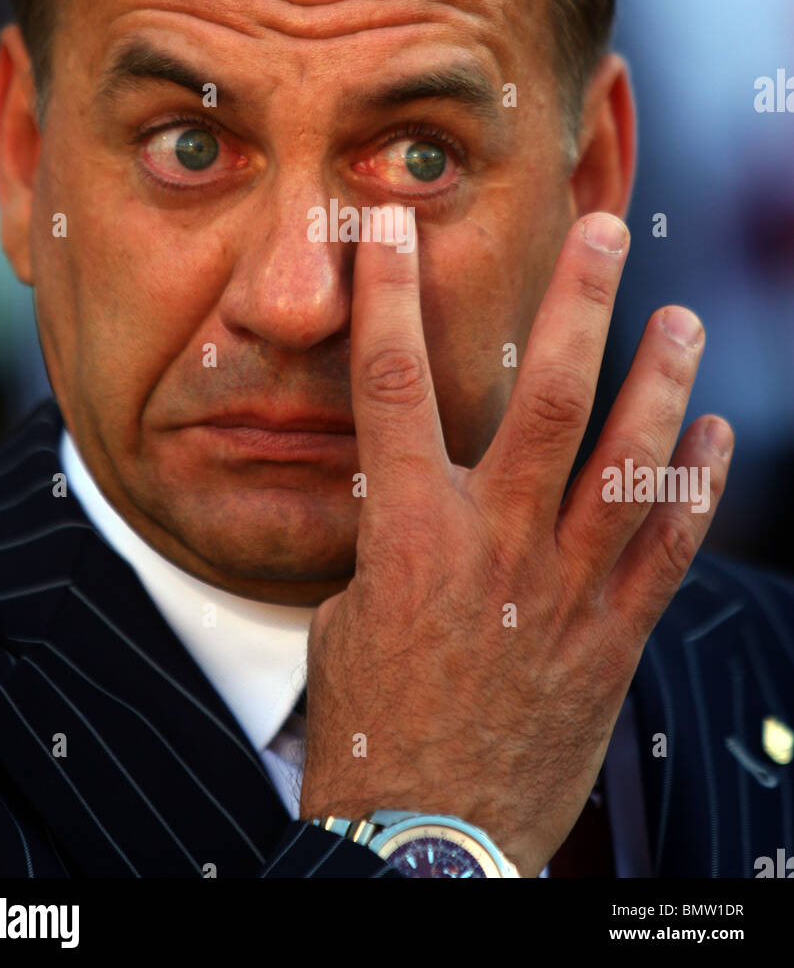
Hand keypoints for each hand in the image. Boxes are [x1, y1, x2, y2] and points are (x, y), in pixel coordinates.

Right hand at [299, 210, 732, 876]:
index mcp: (407, 532)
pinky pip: (666, 551)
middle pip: (547, 398)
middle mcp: (493, 544)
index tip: (393, 225)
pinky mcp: (612, 640)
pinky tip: (714, 439)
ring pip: (627, 463)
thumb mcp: (350, 613)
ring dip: (662, 383)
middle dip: (578, 303)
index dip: (391, 294)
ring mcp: (563, 590)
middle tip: (605, 232)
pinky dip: (695, 488)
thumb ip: (389, 538)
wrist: (426, 837)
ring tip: (682, 320)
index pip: (392, 385)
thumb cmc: (371, 727)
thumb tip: (413, 493)